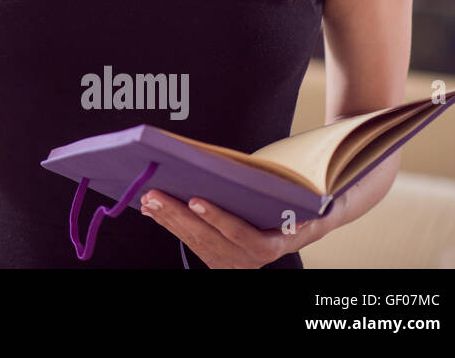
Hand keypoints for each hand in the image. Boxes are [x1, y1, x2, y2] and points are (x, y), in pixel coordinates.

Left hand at [138, 187, 345, 267]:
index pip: (240, 234)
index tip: (196, 200)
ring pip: (192, 239)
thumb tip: (302, 199)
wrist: (294, 234)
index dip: (217, 218)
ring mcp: (227, 259)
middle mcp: (246, 258)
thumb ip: (300, 208)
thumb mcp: (306, 212)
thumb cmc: (299, 215)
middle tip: (155, 194)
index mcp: (269, 247)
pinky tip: (150, 209)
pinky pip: (187, 240)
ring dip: (167, 218)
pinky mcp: (213, 256)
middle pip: (206, 237)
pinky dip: (168, 223)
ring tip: (149, 197)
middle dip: (178, 215)